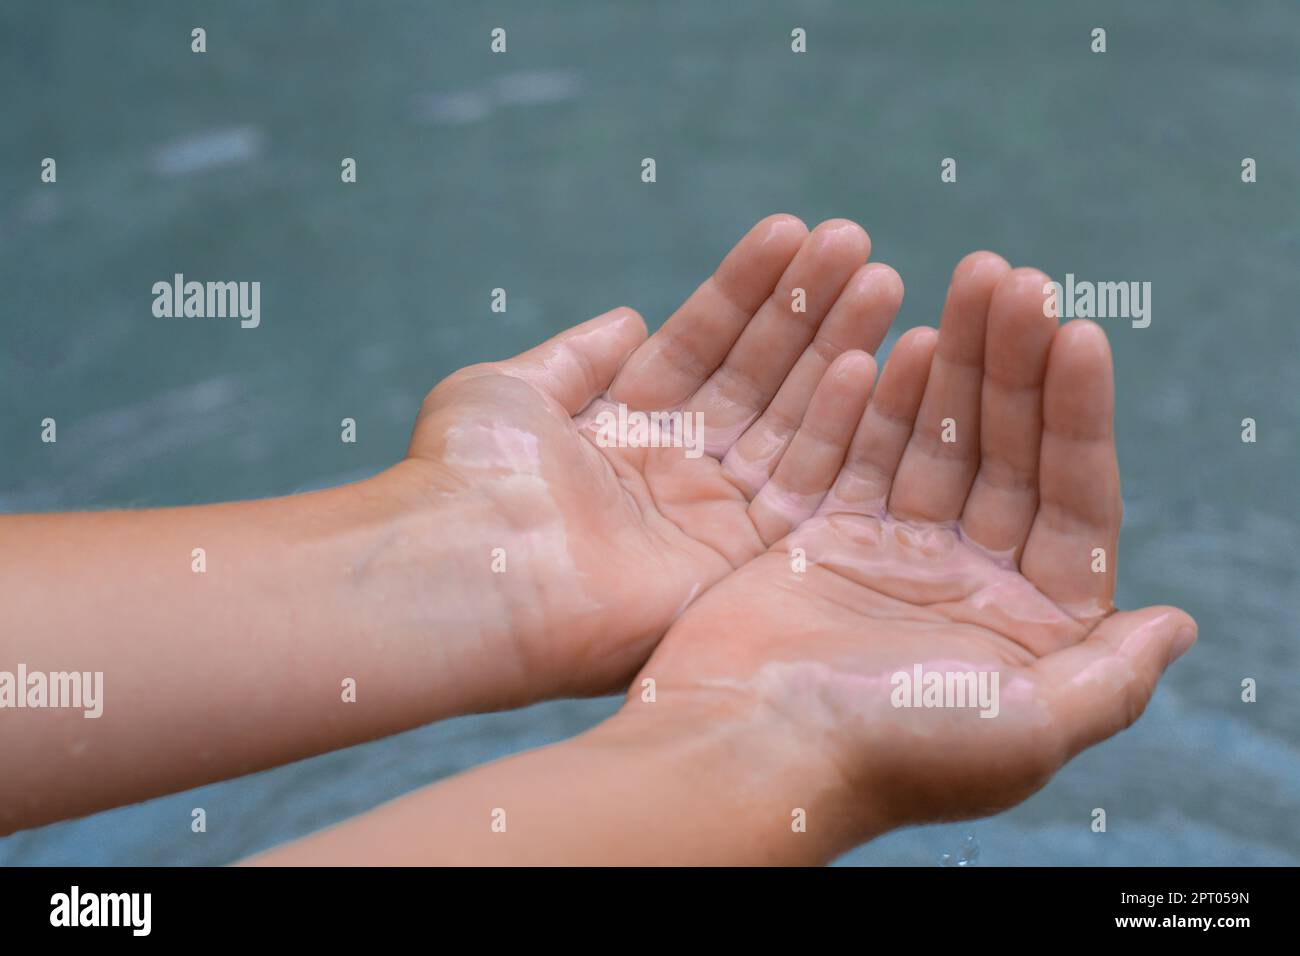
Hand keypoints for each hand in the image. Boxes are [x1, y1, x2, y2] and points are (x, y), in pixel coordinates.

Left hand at [394, 215, 903, 697]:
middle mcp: (677, 470)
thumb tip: (629, 318)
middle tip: (856, 242)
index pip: (703, 344)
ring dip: (836, 349)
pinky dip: (836, 426)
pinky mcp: (742, 562)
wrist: (466, 571)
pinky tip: (866, 362)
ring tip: (880, 278)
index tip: (792, 231)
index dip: (746, 289)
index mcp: (626, 428)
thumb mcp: (511, 391)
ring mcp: (713, 516)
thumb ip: (577, 356)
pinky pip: (805, 484)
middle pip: (759, 375)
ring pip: (792, 419)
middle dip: (806, 308)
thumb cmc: (470, 477)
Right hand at [626, 255, 1196, 848]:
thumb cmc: (889, 750)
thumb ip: (1110, 678)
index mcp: (1027, 629)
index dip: (1078, 416)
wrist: (747, 754)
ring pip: (936, 441)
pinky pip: (863, 454)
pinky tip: (902, 340)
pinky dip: (881, 399)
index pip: (1072, 500)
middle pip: (1006, 455)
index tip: (1077, 334)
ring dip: (957, 363)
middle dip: (1014, 365)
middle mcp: (968, 588)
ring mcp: (895, 559)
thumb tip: (1177, 622)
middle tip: (1008, 277)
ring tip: (967, 280)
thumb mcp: (1028, 729)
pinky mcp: (824, 540)